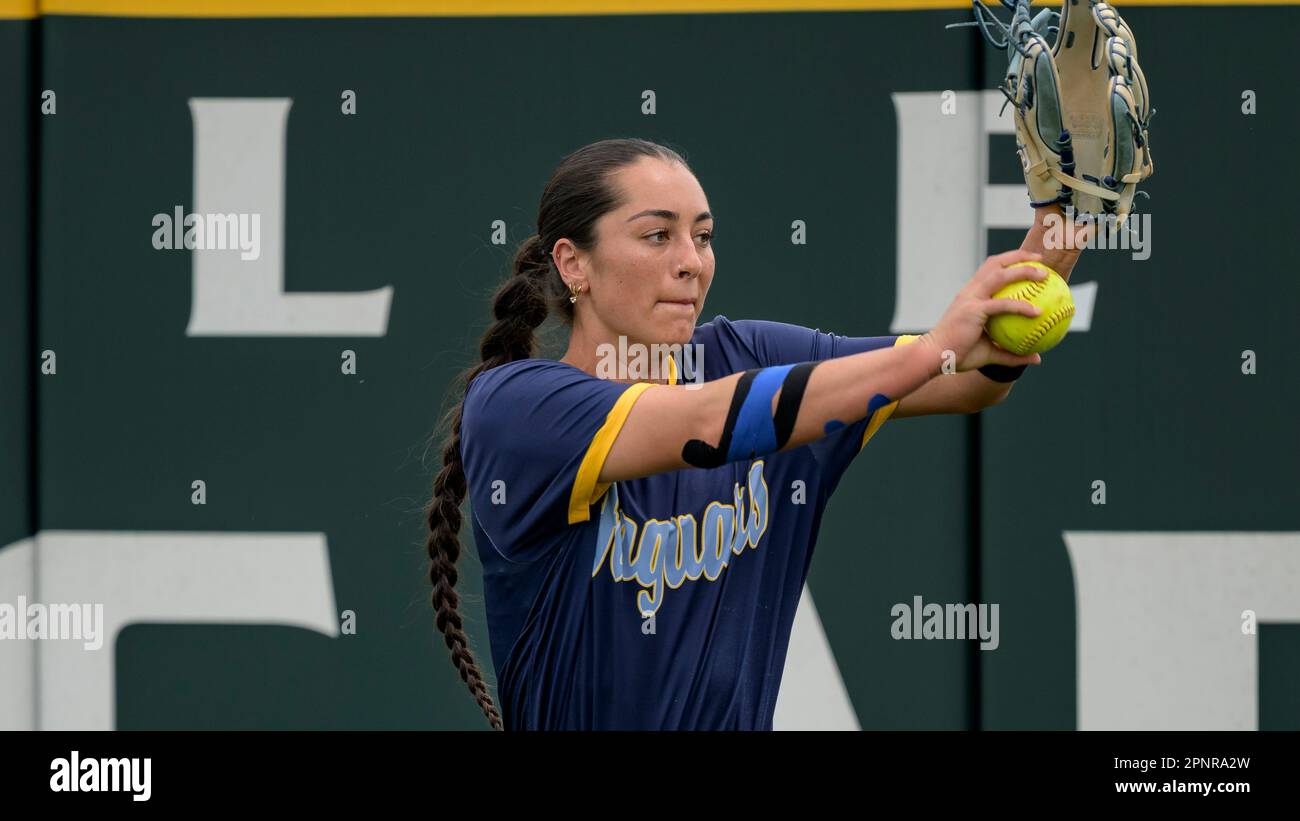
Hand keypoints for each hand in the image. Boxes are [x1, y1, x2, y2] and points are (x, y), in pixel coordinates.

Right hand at [919, 249, 1049, 371]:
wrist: (935, 358)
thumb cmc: (959, 355)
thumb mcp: (990, 354)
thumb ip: (1013, 354)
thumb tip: (1037, 358)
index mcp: (971, 295)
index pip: (990, 269)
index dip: (1010, 261)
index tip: (1030, 262)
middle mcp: (970, 291)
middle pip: (995, 263)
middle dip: (1019, 256)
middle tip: (1041, 260)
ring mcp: (970, 299)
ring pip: (1000, 275)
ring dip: (1023, 271)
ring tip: (1044, 274)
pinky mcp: (973, 310)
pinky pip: (1002, 305)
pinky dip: (1021, 305)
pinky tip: (1037, 311)